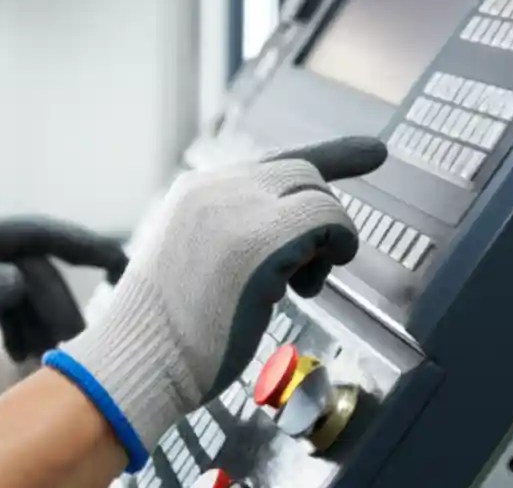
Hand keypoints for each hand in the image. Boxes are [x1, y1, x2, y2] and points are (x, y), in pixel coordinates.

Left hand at [0, 206, 125, 354]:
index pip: (38, 232)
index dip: (82, 244)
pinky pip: (0, 297)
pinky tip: (19, 352)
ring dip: (35, 319)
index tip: (121, 261)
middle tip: (77, 346)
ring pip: (20, 285)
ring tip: (45, 359)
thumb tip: (22, 283)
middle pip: (33, 267)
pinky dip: (13, 323)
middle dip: (57, 305)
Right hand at [44, 136, 386, 469]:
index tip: (375, 151)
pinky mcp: (260, 240)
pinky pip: (328, 221)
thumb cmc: (166, 335)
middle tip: (308, 277)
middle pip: (302, 173)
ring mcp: (235, 209)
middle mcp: (215, 188)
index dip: (331, 156)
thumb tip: (293, 252)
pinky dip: (336, 248)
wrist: (136, 361)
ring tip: (299, 288)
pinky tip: (306, 288)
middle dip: (322, 219)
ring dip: (326, 243)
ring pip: (318, 193)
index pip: (274, 162)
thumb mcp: (195, 264)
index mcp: (195, 192)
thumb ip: (233, 238)